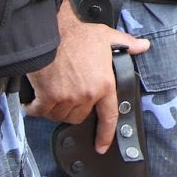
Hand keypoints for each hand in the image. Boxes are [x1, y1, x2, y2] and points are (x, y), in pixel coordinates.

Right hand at [25, 1, 150, 152]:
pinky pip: (40, 111)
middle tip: (66, 96)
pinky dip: (35, 108)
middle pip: (78, 117)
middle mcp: (88, 94)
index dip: (106, 135)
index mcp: (105, 84)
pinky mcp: (48, 96)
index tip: (102, 146)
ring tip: (51, 95)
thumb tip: (143, 46)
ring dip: (54, 109)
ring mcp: (68, 97)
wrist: (52, 31)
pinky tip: (33, 103)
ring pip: (59, 115)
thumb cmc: (77, 34)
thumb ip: (126, 44)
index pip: (109, 116)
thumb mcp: (107, 36)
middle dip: (72, 110)